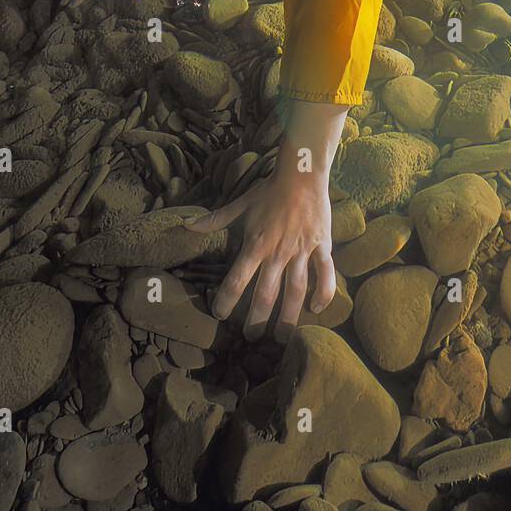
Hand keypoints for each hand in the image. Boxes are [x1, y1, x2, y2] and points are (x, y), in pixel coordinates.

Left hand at [186, 166, 335, 342]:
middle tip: (251, 337)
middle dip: (257, 320)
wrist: (301, 174)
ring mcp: (301, 251)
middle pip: (266, 294)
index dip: (226, 300)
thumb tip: (185, 224)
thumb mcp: (240, 204)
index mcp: (256, 244)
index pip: (237, 279)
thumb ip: (214, 220)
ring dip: (288, 317)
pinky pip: (325, 274)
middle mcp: (278, 252)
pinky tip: (317, 309)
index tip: (219, 314)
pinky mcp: (321, 246)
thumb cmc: (269, 190)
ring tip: (281, 337)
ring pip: (296, 291)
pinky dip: (323, 293)